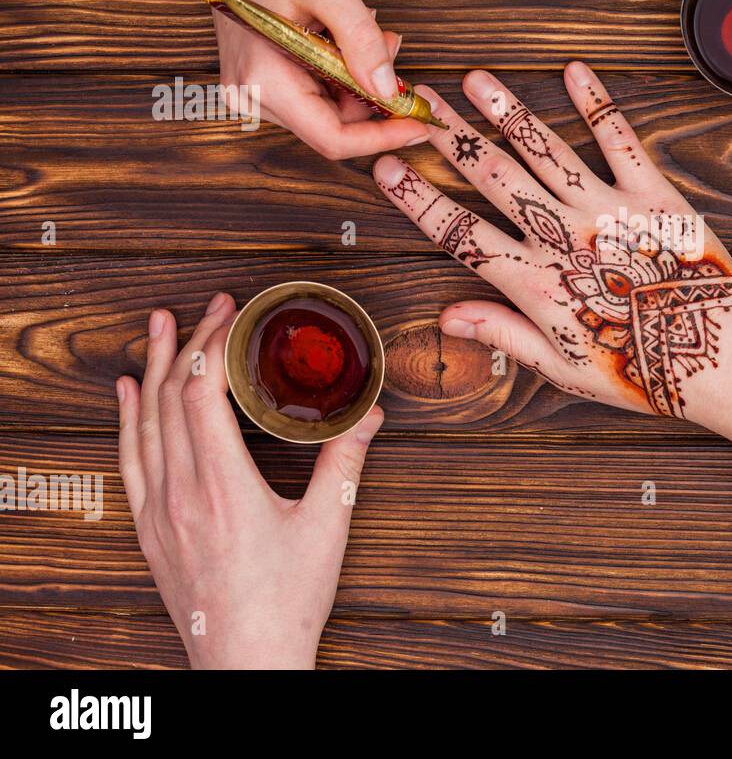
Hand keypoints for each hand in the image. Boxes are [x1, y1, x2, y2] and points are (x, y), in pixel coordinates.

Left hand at [114, 293, 380, 668]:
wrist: (246, 661)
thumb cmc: (287, 601)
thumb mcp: (328, 525)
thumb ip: (346, 462)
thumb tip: (369, 413)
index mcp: (224, 487)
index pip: (202, 394)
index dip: (213, 346)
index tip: (232, 314)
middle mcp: (181, 494)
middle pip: (169, 398)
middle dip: (186, 343)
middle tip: (206, 304)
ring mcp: (159, 512)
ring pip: (143, 424)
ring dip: (150, 369)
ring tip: (159, 326)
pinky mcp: (150, 529)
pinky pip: (130, 460)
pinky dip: (127, 419)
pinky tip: (128, 393)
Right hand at [202, 0, 428, 158]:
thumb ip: (362, 41)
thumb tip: (390, 91)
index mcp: (263, 81)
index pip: (332, 137)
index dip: (382, 137)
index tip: (422, 125)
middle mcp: (254, 96)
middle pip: (333, 125)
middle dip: (376, 99)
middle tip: (398, 54)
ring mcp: (256, 90)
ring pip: (328, 109)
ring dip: (362, 82)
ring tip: (377, 36)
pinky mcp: (264, 80)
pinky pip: (316, 92)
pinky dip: (344, 73)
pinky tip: (352, 39)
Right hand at [373, 63, 731, 458]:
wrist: (723, 358)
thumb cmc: (642, 372)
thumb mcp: (563, 367)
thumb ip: (504, 333)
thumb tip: (447, 316)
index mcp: (535, 284)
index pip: (460, 233)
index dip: (418, 199)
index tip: (385, 168)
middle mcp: (563, 237)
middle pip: (494, 177)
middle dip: (450, 138)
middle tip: (418, 104)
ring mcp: (608, 210)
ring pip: (545, 150)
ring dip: (507, 111)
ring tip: (476, 80)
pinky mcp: (654, 195)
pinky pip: (619, 139)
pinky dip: (596, 103)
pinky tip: (574, 71)